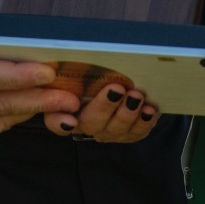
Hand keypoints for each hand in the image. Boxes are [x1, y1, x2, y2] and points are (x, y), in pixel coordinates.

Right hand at [43, 79, 160, 142]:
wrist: (120, 80)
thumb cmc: (93, 73)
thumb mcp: (77, 69)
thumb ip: (65, 73)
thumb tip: (56, 70)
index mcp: (66, 107)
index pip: (55, 119)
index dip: (60, 121)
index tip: (71, 114)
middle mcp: (85, 123)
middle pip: (90, 123)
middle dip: (104, 107)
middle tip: (116, 89)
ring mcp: (106, 131)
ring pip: (114, 130)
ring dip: (127, 114)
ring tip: (136, 97)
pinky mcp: (126, 134)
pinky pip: (135, 134)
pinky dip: (144, 122)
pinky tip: (150, 110)